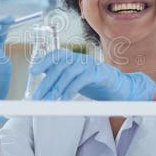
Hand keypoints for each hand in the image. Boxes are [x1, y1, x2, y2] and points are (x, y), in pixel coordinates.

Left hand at [30, 49, 155, 101]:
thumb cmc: (98, 85)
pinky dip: (70, 89)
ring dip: (56, 87)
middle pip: (59, 66)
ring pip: (69, 72)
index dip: (44, 61)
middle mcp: (82, 59)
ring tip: (48, 100)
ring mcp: (91, 65)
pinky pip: (81, 79)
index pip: (57, 55)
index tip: (33, 71)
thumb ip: (62, 80)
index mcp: (75, 60)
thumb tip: (44, 87)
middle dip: (47, 82)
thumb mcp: (76, 81)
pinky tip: (64, 98)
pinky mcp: (100, 74)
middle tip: (38, 97)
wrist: (123, 88)